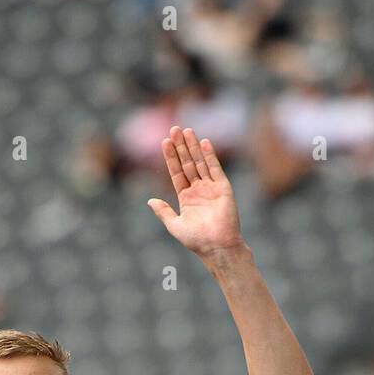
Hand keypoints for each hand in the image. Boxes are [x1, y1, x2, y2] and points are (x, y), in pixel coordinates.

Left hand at [148, 126, 243, 258]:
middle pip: (187, 163)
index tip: (164, 142)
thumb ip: (163, 211)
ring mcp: (211, 188)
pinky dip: (210, 155)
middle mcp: (198, 190)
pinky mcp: (223, 188)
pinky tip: (204, 142)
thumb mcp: (174, 225)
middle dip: (181, 146)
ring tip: (186, 130)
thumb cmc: (196, 240)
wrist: (216, 246)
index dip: (170, 157)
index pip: (176, 172)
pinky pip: (215, 168)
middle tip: (174, 128)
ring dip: (193, 146)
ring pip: (200, 162)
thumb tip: (150, 200)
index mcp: (186, 198)